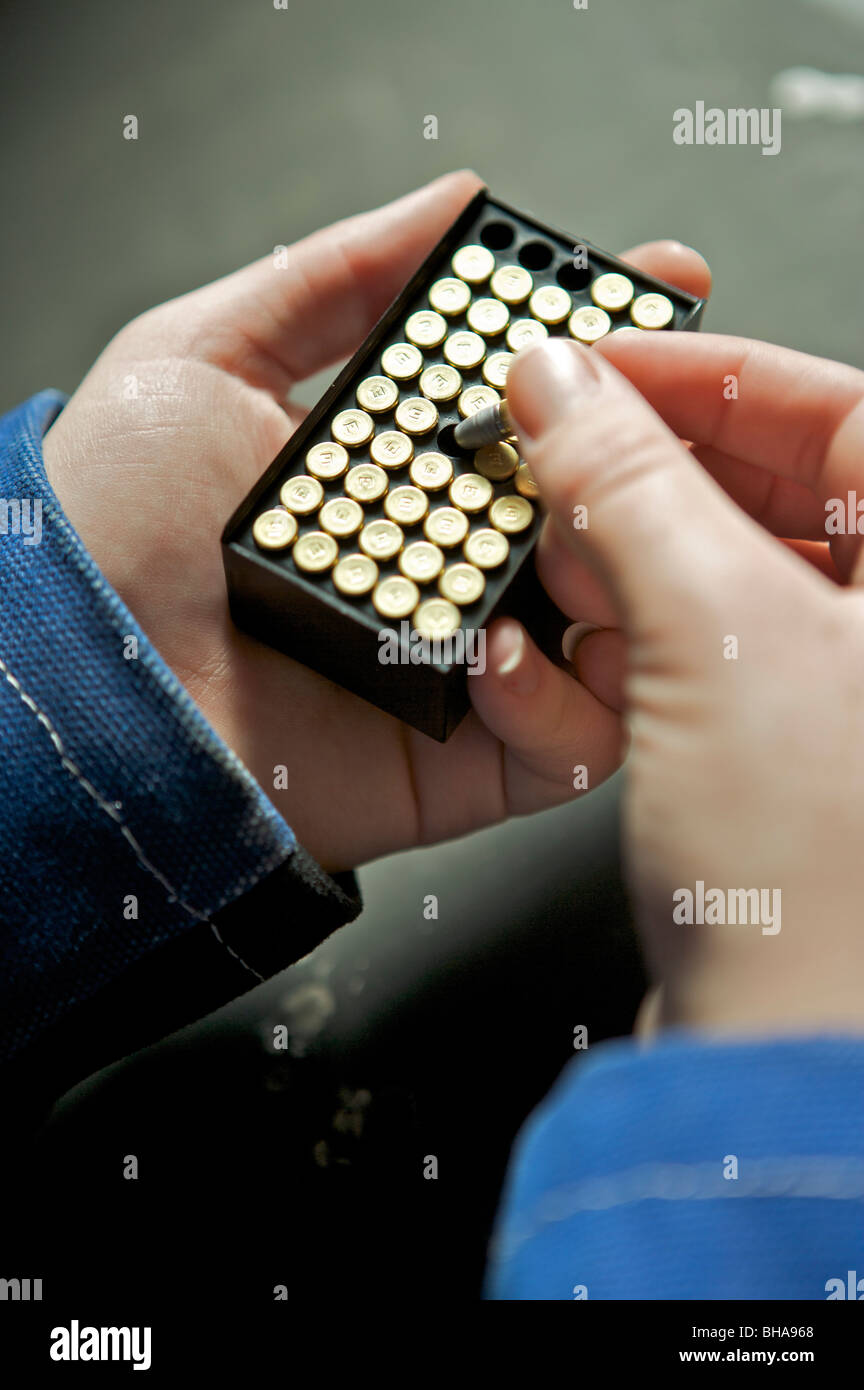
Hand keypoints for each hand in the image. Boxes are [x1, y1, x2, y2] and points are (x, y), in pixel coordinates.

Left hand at [42, 171, 709, 871]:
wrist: (79, 683)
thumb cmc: (112, 523)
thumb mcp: (204, 355)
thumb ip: (331, 276)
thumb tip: (452, 201)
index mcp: (413, 466)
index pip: (543, 402)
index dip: (610, 343)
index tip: (658, 285)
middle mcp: (455, 557)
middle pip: (601, 503)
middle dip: (657, 450)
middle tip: (664, 408)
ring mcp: (476, 658)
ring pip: (616, 617)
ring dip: (624, 570)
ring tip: (584, 532)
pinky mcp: (475, 756)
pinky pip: (575, 737)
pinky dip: (562, 697)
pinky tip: (496, 649)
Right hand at [496, 330, 863, 1034]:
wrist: (787, 1067)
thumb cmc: (823, 885)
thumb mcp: (715, 634)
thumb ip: (626, 484)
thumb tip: (559, 382)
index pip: (822, 406)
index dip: (690, 373)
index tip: (581, 360)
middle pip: (760, 487)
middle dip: (634, 486)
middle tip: (543, 471)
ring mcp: (843, 690)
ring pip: (709, 574)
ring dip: (609, 580)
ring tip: (551, 596)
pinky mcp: (780, 751)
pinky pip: (687, 659)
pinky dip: (614, 656)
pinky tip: (557, 676)